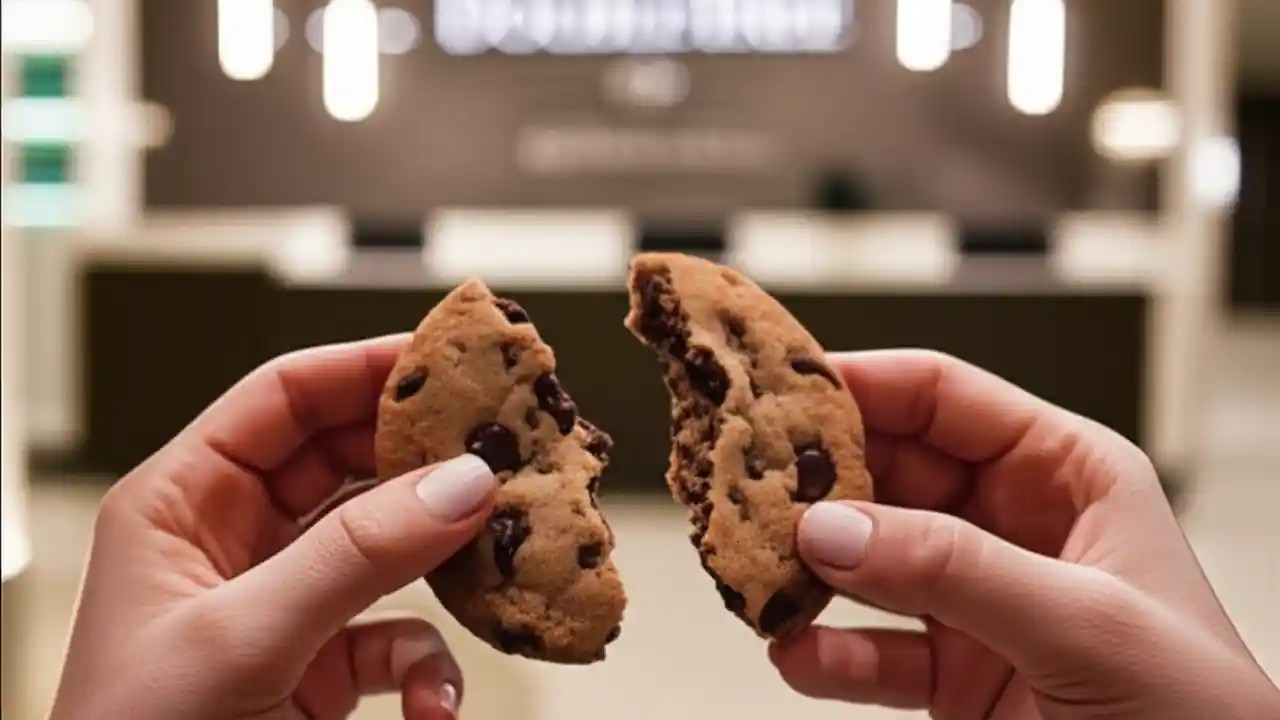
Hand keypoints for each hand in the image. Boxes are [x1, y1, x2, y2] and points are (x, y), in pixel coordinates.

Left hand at [51, 337, 497, 719]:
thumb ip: (354, 555)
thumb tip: (460, 482)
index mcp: (182, 502)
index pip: (285, 398)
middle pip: (349, 462)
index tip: (452, 358)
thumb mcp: (242, 639)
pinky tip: (434, 706)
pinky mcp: (321, 668)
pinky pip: (399, 639)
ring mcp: (284, 604)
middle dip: (425, 460)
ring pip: (387, 546)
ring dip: (444, 559)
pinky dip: (430, 669)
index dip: (367, 366)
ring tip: (495, 553)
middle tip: (501, 447)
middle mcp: (235, 541)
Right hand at [771, 351, 1279, 718]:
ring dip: (807, 571)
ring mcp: (976, 602)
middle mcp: (1012, 527)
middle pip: (886, 474)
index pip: (942, 398)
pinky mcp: (953, 676)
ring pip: (865, 561)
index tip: (778, 389)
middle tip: (746, 490)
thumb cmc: (1202, 715)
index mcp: (1065, 473)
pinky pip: (869, 651)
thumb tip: (836, 528)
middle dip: (816, 486)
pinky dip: (826, 654)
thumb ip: (958, 569)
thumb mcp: (1087, 624)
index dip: (860, 384)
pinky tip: (798, 654)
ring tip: (757, 576)